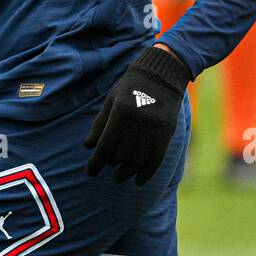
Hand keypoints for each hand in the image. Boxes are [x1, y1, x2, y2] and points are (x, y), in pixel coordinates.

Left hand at [84, 45, 191, 185]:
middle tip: (108, 164)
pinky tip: (138, 181)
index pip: (104, 146)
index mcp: (120, 113)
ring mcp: (153, 130)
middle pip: (120, 155)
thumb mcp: (111, 100)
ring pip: (137, 162)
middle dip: (110, 163)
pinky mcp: (167, 134)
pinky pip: (155, 161)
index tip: (90, 172)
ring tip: (118, 177)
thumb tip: (88, 146)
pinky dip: (146, 174)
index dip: (95, 163)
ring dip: (126, 173)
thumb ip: (100, 123)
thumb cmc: (131, 87)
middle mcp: (137, 123)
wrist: (162, 75)